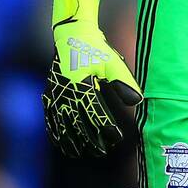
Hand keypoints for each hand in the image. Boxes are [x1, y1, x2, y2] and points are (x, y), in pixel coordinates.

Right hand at [42, 0, 142, 158]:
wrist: (71, 34)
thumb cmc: (94, 48)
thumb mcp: (112, 62)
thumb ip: (124, 81)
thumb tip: (138, 100)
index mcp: (83, 86)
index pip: (96, 114)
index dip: (107, 129)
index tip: (116, 139)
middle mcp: (67, 92)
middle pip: (78, 124)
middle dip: (90, 140)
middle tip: (101, 151)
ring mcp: (56, 94)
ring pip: (62, 124)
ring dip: (70, 140)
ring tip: (79, 153)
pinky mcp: (50, 93)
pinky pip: (50, 117)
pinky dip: (54, 131)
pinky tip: (60, 142)